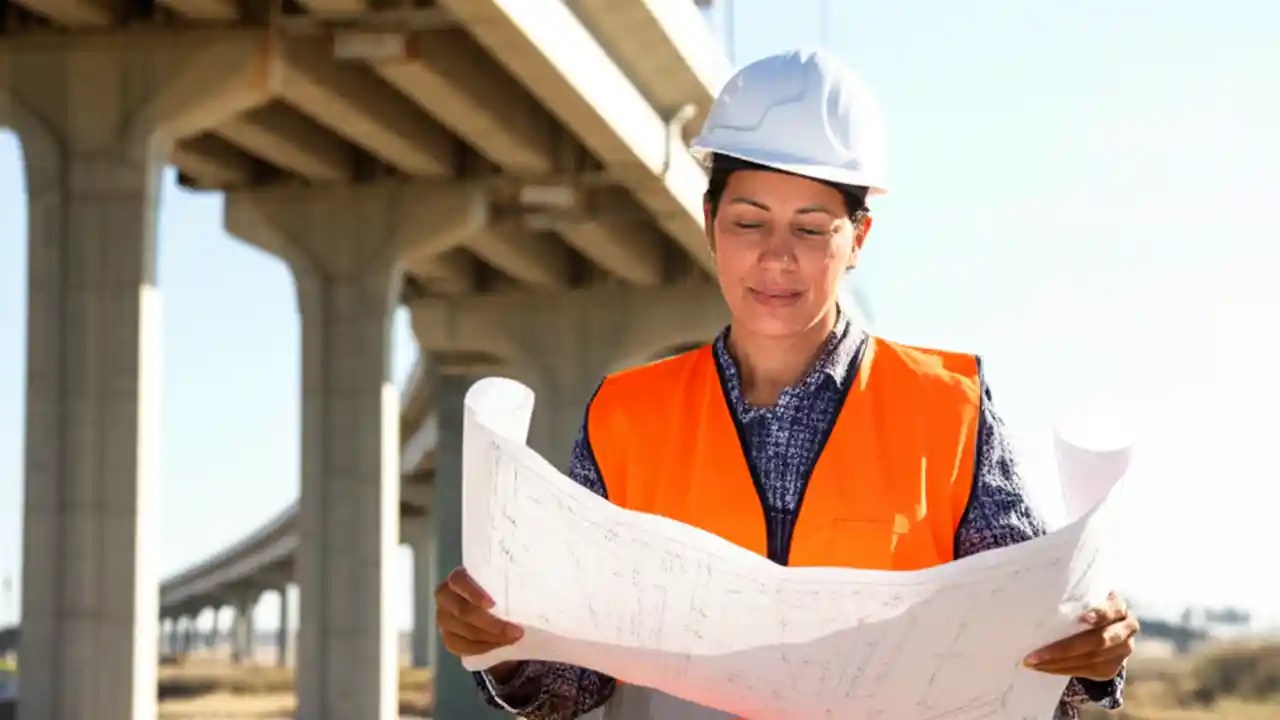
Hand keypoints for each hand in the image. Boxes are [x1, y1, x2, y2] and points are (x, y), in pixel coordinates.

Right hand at [436, 567, 523, 657]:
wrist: (483, 612)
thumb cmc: (495, 591)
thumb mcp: (499, 582)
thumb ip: (510, 582)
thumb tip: (546, 584)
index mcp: (456, 578)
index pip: (459, 582)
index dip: (474, 593)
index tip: (493, 604)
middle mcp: (445, 598)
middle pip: (464, 612)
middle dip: (492, 624)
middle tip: (516, 631)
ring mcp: (443, 620)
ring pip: (466, 633)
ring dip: (492, 639)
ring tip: (514, 638)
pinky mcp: (448, 639)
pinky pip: (465, 648)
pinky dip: (485, 648)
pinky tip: (501, 646)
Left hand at [1023, 592, 1138, 680]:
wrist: (1104, 628)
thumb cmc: (1085, 607)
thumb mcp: (1085, 598)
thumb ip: (1073, 599)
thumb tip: (1035, 596)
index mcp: (1118, 607)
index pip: (1111, 610)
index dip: (1098, 614)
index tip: (1082, 618)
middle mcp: (1126, 629)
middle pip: (1097, 641)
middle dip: (1063, 649)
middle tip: (1034, 655)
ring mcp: (1122, 651)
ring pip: (1090, 659)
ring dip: (1057, 663)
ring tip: (1033, 663)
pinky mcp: (1111, 668)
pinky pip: (1085, 671)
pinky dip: (1062, 669)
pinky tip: (1043, 667)